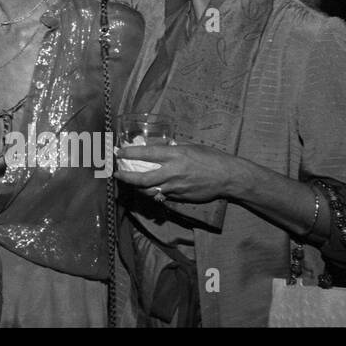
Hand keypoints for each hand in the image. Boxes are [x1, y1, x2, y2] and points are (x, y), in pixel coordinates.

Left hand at [114, 142, 238, 203]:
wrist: (228, 177)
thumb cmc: (211, 158)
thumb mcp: (190, 147)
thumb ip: (172, 150)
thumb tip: (157, 150)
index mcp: (174, 155)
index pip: (146, 154)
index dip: (129, 153)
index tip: (119, 152)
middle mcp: (172, 172)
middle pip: (142, 178)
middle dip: (126, 177)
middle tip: (117, 174)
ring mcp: (175, 187)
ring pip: (149, 190)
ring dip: (137, 187)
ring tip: (129, 182)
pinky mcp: (180, 197)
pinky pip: (162, 196)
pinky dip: (153, 192)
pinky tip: (149, 189)